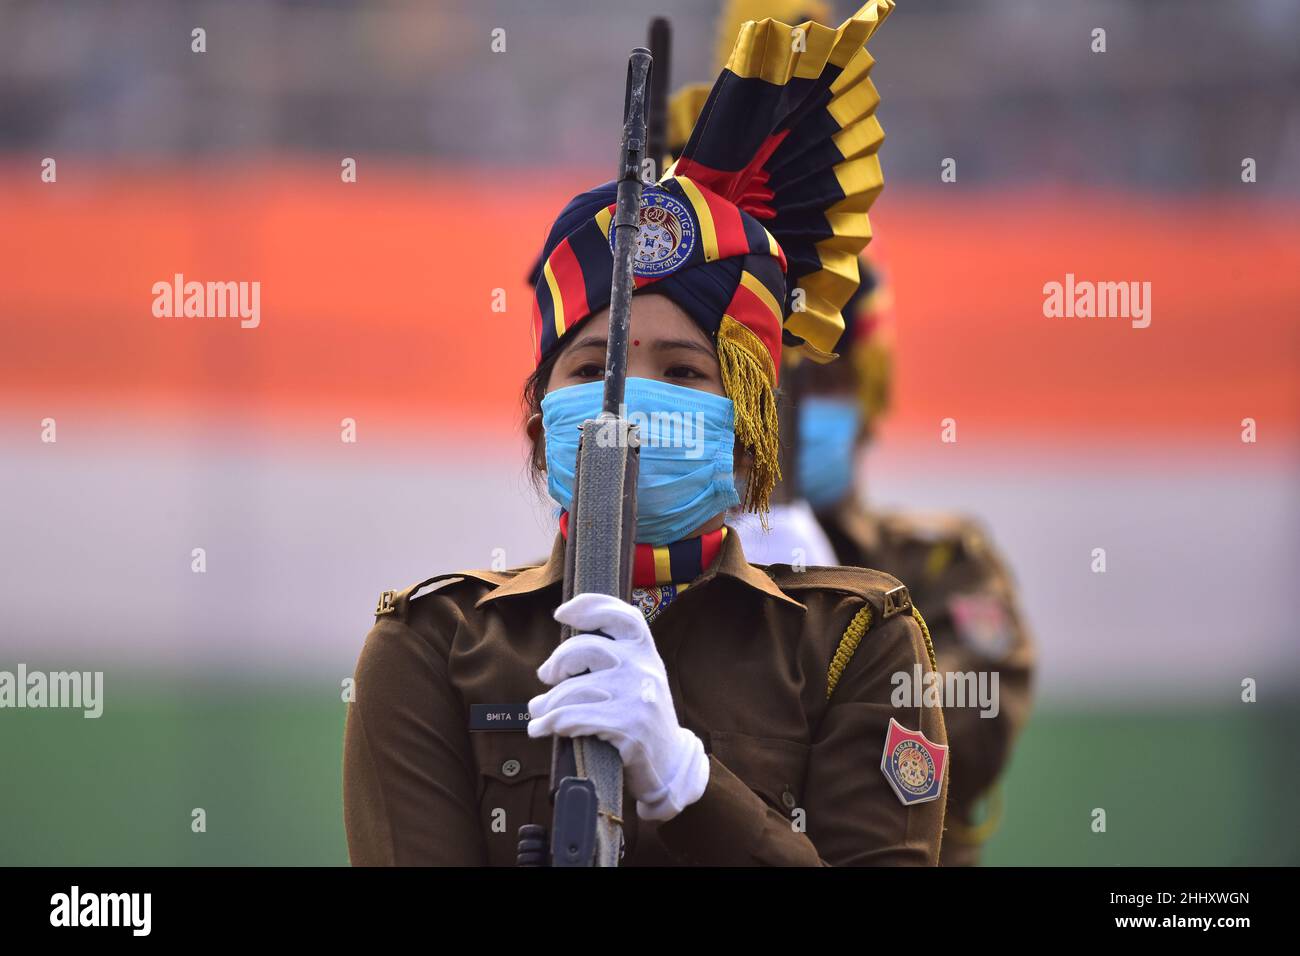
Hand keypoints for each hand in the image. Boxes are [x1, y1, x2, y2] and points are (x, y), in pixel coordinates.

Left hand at [527, 592, 709, 820]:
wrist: (669, 764)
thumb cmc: (641, 718)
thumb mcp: (636, 680)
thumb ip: (609, 662)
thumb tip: (550, 667)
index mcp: (645, 652)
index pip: (621, 615)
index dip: (590, 606)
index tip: (561, 613)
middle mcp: (643, 667)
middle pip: (584, 648)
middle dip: (557, 663)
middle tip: (546, 677)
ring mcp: (637, 695)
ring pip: (573, 689)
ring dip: (547, 704)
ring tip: (538, 714)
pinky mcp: (628, 725)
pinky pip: (575, 718)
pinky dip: (552, 723)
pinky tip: (542, 729)